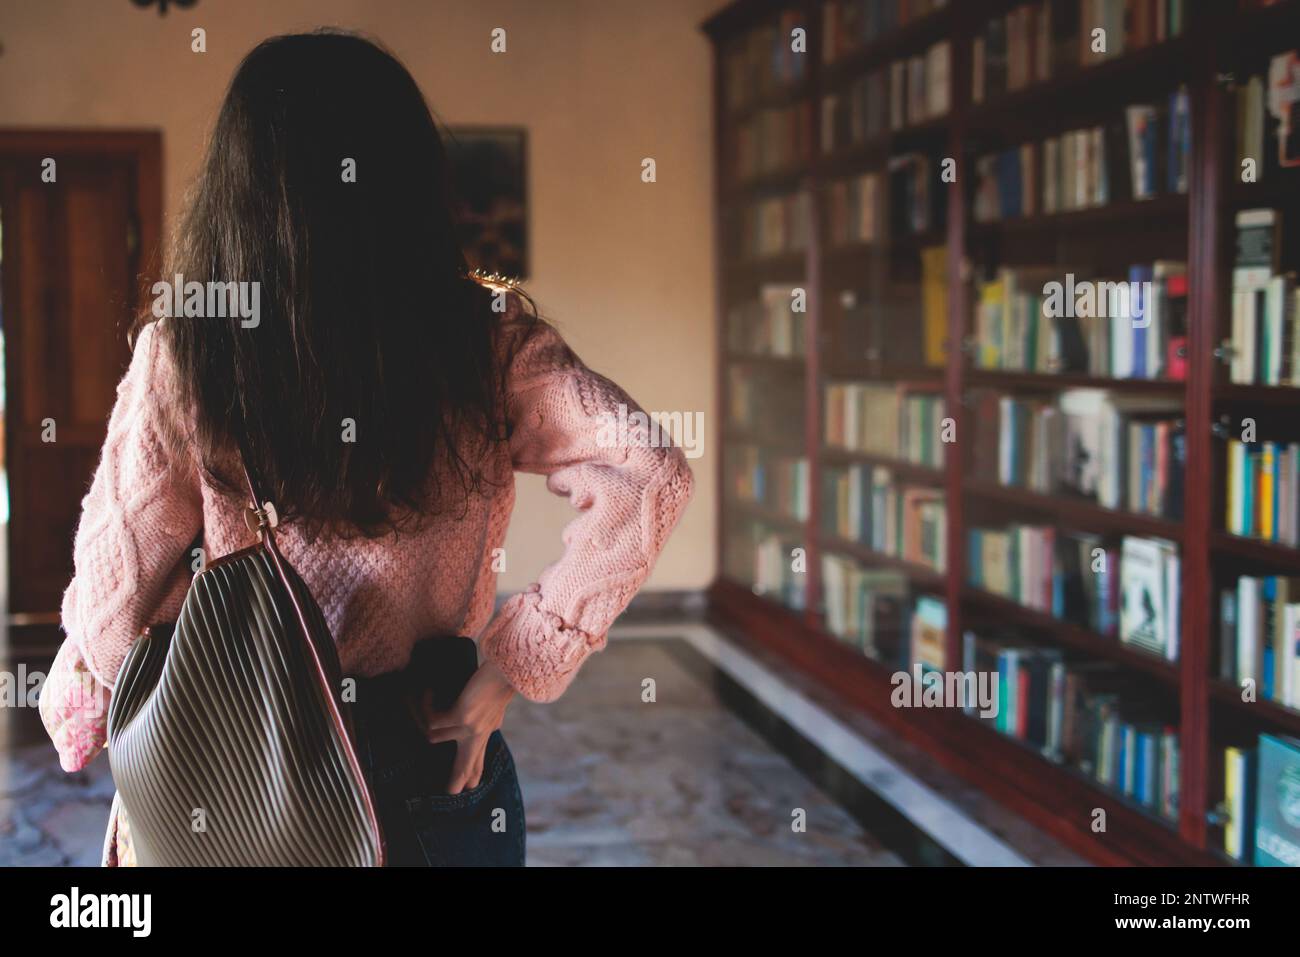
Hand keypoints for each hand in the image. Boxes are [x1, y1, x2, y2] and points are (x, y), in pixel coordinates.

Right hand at [407, 660, 515, 793]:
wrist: (506, 671)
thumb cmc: (497, 684)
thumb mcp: (493, 709)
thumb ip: (487, 722)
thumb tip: (486, 728)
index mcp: (485, 733)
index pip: (477, 763)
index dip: (470, 777)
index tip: (466, 789)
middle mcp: (478, 735)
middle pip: (464, 767)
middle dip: (455, 781)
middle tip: (449, 794)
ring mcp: (469, 729)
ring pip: (434, 737)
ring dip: (423, 718)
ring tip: (422, 699)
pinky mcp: (461, 718)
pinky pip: (432, 720)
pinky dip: (426, 705)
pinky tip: (427, 692)